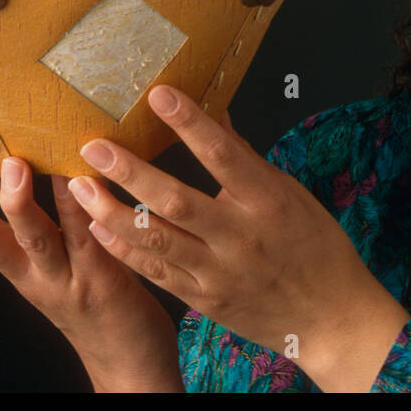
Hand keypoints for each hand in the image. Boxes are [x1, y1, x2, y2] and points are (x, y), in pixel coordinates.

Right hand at [0, 148, 182, 391]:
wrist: (127, 363)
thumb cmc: (90, 303)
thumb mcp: (48, 267)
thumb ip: (32, 228)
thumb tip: (15, 165)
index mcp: (12, 266)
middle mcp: (30, 274)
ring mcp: (65, 278)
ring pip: (34, 240)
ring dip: (19, 205)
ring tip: (12, 165)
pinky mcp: (103, 281)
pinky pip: (89, 242)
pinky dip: (80, 212)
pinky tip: (79, 181)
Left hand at [67, 84, 410, 391]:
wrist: (330, 316)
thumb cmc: (316, 248)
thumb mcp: (292, 195)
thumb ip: (247, 160)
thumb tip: (217, 116)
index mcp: (268, 201)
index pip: (223, 154)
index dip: (189, 123)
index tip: (159, 94)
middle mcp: (240, 236)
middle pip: (176, 199)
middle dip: (129, 171)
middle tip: (94, 147)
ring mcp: (218, 271)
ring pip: (155, 238)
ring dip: (112, 210)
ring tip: (80, 186)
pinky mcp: (203, 298)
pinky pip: (155, 271)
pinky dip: (124, 248)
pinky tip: (98, 228)